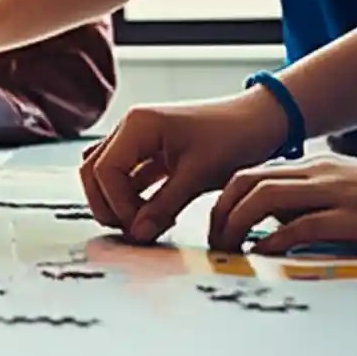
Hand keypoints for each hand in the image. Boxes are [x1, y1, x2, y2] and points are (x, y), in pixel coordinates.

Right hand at [80, 89, 287, 243]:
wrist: (262, 122)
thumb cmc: (234, 136)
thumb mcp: (198, 175)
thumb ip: (163, 205)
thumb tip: (138, 233)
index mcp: (137, 124)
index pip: (105, 171)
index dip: (117, 204)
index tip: (140, 227)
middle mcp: (130, 128)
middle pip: (94, 172)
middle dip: (108, 204)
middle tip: (133, 230)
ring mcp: (137, 139)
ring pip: (107, 175)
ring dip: (118, 202)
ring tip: (144, 224)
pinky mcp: (149, 151)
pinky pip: (128, 177)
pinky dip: (133, 197)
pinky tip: (154, 215)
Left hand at [209, 155, 356, 254]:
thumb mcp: (345, 194)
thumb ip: (308, 202)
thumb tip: (271, 224)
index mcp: (315, 167)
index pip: (250, 173)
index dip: (223, 198)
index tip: (214, 224)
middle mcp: (319, 173)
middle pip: (246, 180)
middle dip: (219, 210)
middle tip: (213, 239)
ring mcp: (336, 192)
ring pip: (264, 197)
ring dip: (235, 223)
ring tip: (228, 248)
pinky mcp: (355, 217)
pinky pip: (300, 225)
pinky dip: (273, 240)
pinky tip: (263, 254)